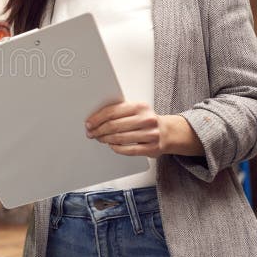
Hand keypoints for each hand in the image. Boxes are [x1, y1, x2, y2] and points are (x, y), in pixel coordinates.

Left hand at [86, 102, 203, 157]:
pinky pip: (128, 150)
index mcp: (140, 106)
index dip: (97, 118)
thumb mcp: (136, 110)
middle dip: (99, 130)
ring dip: (105, 139)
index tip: (89, 123)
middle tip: (91, 133)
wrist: (168, 132)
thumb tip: (95, 118)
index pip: (112, 111)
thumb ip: (119, 111)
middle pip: (114, 125)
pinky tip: (112, 145)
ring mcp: (150, 134)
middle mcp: (146, 119)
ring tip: (100, 139)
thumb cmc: (146, 120)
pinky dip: (117, 148)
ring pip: (119, 138)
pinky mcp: (152, 148)